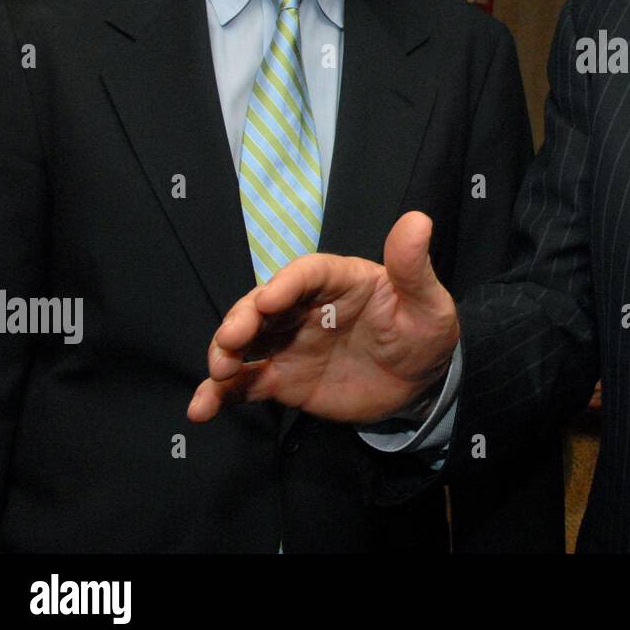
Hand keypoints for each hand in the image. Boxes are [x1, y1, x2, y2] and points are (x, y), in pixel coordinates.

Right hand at [188, 212, 457, 424]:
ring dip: (225, 352)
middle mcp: (306, 306)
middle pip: (264, 304)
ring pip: (246, 340)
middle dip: (243, 318)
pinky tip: (202, 409)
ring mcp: (289, 342)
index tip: (270, 299)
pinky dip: (219, 394)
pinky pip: (244, 383)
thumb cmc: (423, 332)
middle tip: (232, 339)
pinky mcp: (282, 377)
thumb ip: (413, 268)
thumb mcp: (428, 303)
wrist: (419, 384)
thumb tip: (417, 220)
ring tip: (219, 372)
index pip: (307, 273)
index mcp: (339, 280)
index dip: (286, 283)